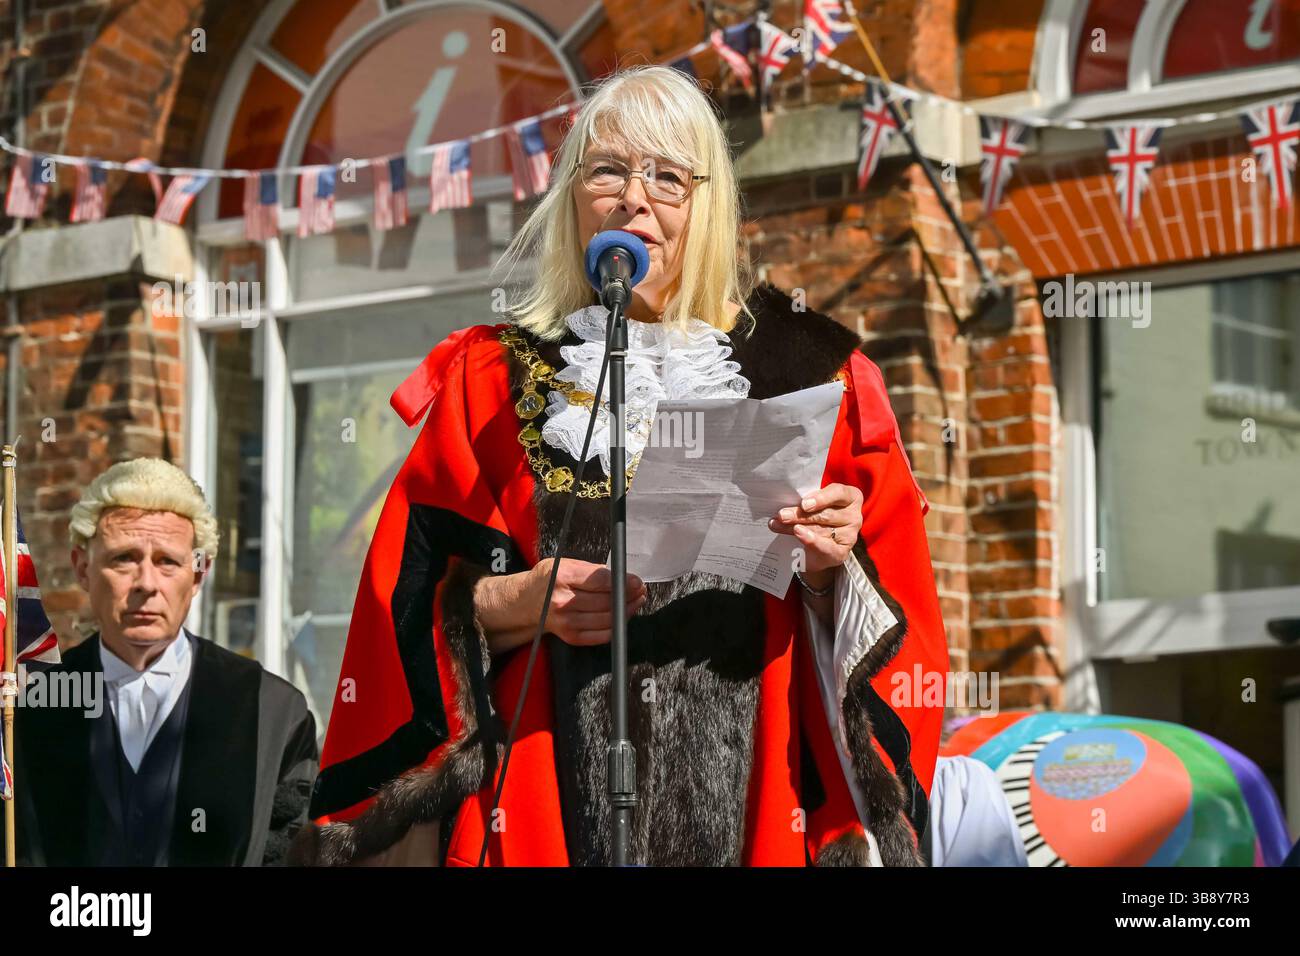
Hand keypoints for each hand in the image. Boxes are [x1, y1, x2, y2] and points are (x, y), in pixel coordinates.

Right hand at [520, 557, 646, 646]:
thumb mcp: (565, 564)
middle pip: (606, 602)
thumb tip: (620, 576)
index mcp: (561, 577)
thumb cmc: (548, 580)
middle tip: (639, 590)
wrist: (526, 602)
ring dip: (627, 611)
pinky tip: (622, 616)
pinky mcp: (571, 636)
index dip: (623, 582)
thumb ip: (591, 570)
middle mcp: (562, 601)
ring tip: (635, 601)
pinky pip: (601, 635)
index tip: (636, 582)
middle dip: (629, 596)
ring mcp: (566, 621)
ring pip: (607, 619)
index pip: (600, 581)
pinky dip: (616, 626)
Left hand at [767, 483, 863, 580]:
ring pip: (821, 530)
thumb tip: (787, 500)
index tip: (804, 503)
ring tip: (778, 524)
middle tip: (782, 515)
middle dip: (800, 515)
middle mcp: (853, 516)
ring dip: (797, 527)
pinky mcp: (841, 552)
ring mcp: (849, 535)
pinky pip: (827, 548)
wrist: (816, 545)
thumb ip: (807, 500)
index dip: (821, 498)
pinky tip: (799, 535)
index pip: (839, 493)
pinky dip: (812, 542)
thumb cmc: (816, 515)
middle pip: (825, 514)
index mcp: (850, 497)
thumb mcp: (814, 503)